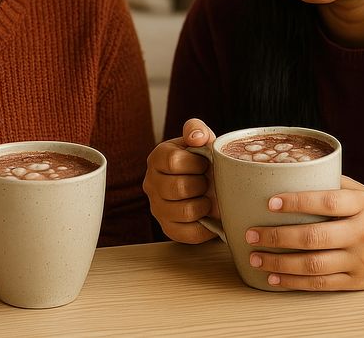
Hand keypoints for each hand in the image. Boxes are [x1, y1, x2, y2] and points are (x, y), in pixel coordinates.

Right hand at [143, 118, 219, 242]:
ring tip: (206, 197)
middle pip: (179, 187)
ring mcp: (157, 208)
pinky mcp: (168, 229)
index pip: (173, 161)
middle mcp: (151, 183)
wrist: (213, 184)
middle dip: (201, 184)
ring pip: (185, 211)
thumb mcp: (202, 139)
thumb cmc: (205, 160)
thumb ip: (197, 129)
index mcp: (157, 158)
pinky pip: (188, 233)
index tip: (204, 163)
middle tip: (206, 182)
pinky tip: (208, 216)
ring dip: (204, 204)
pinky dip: (205, 227)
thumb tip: (196, 137)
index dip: (196, 163)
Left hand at [245, 176, 363, 290]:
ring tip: (256, 257)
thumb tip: (292, 172)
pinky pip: (320, 284)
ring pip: (313, 265)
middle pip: (314, 237)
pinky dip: (293, 282)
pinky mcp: (356, 283)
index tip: (270, 201)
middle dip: (277, 236)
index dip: (297, 202)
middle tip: (251, 234)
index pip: (327, 202)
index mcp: (362, 206)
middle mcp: (361, 234)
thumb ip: (332, 184)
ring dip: (279, 262)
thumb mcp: (363, 193)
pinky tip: (273, 277)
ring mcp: (358, 261)